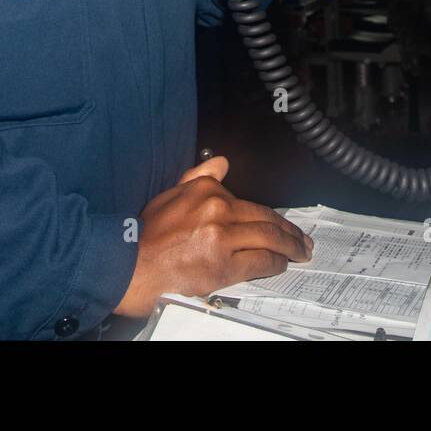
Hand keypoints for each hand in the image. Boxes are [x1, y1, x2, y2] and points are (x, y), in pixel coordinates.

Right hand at [112, 155, 313, 317]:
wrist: (128, 267)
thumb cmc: (146, 236)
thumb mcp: (170, 195)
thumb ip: (198, 178)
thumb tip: (222, 163)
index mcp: (205, 190)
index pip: (250, 203)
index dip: (271, 215)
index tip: (281, 223)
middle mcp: (217, 209)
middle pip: (265, 218)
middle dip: (289, 231)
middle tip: (302, 240)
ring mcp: (222, 237)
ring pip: (268, 238)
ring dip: (290, 246)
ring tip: (300, 251)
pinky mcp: (223, 265)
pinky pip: (260, 261)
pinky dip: (275, 263)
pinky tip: (282, 264)